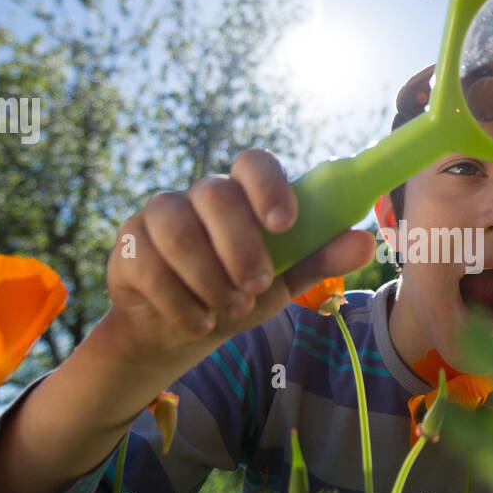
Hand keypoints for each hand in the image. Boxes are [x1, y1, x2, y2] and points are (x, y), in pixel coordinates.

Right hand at [104, 149, 375, 363]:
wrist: (184, 329)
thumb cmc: (241, 292)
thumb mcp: (286, 281)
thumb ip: (320, 259)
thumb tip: (364, 241)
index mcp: (244, 195)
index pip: (254, 163)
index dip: (268, 186)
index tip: (285, 223)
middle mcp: (200, 196)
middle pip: (214, 194)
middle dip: (239, 245)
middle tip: (257, 285)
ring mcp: (160, 216)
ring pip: (178, 230)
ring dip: (209, 278)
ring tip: (229, 309)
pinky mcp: (128, 246)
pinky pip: (149, 265)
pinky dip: (179, 301)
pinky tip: (198, 321)